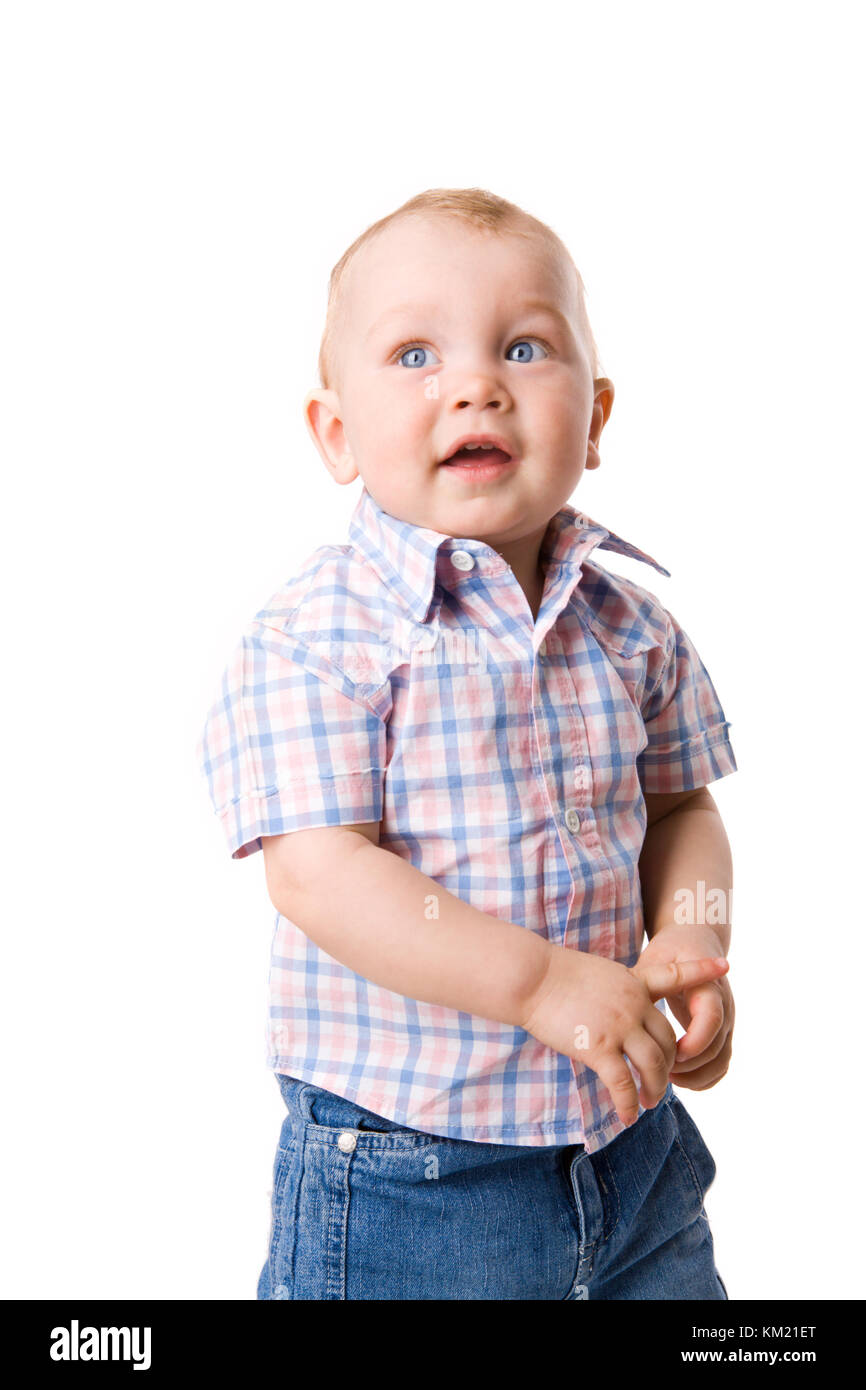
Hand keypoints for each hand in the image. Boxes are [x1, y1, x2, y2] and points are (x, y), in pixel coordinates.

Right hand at [519, 944, 729, 1125]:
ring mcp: (618, 1025)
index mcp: (634, 983)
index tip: (725, 967)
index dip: (702, 971)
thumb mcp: (597, 975)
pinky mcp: (598, 1046)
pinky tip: (628, 1116)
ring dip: (656, 1089)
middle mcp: (633, 1003)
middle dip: (669, 1066)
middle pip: (668, 1040)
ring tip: (650, 1102)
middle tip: (661, 1082)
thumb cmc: (554, 976)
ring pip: (653, 1065)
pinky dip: (628, 1103)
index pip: (676, 975)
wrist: (531, 977)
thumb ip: (618, 993)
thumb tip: (626, 1013)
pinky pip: (622, 1083)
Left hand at [634, 924, 733, 1090]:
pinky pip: (720, 1065)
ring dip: (696, 1077)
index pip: (712, 1019)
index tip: (672, 1054)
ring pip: (721, 1061)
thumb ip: (645, 981)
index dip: (695, 1041)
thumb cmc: (672, 949)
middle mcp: (723, 1006)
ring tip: (665, 1077)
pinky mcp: (722, 1034)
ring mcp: (726, 1022)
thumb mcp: (657, 958)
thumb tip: (620, 1003)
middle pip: (718, 1048)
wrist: (697, 940)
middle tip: (659, 1072)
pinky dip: (703, 1079)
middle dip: (690, 1066)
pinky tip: (677, 1078)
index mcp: (708, 985)